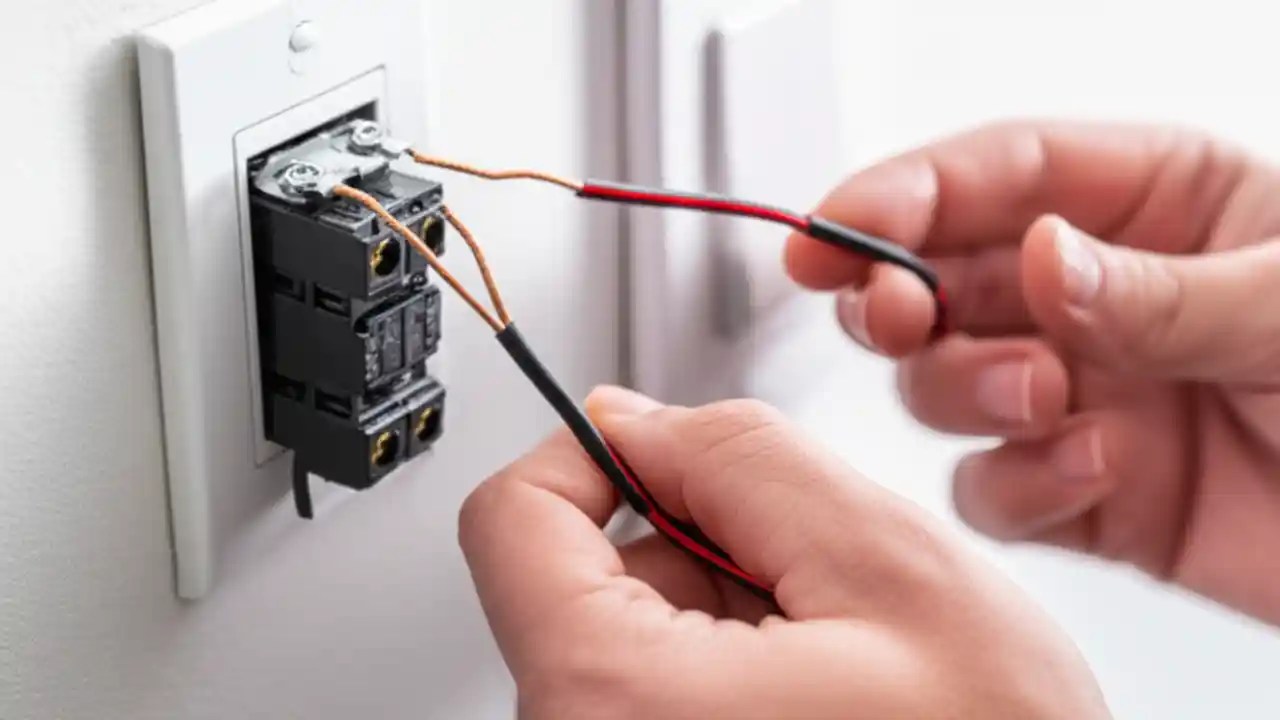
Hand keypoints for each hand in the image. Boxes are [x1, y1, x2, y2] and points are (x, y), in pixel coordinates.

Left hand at [459, 387, 1106, 718]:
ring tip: (836, 653)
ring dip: (732, 603)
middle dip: (698, 540)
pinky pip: (664, 684)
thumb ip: (742, 457)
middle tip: (811, 583)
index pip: (510, 519)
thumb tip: (635, 421)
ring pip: (634, 627)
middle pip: (580, 573)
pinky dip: (735, 659)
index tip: (657, 446)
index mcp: (614, 703)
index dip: (588, 452)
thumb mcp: (887, 567)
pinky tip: (821, 690)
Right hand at [786, 121, 1279, 624]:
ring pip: (944, 383)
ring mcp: (1082, 394)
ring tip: (1042, 396)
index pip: (995, 174)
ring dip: (966, 389)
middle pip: (939, 278)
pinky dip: (1020, 486)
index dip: (897, 194)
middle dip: (895, 294)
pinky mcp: (1083, 492)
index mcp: (1152, 203)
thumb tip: (1039, 262)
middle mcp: (1097, 296)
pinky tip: (1091, 471)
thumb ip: (1160, 287)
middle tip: (892, 313)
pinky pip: (994, 488)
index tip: (829, 230)